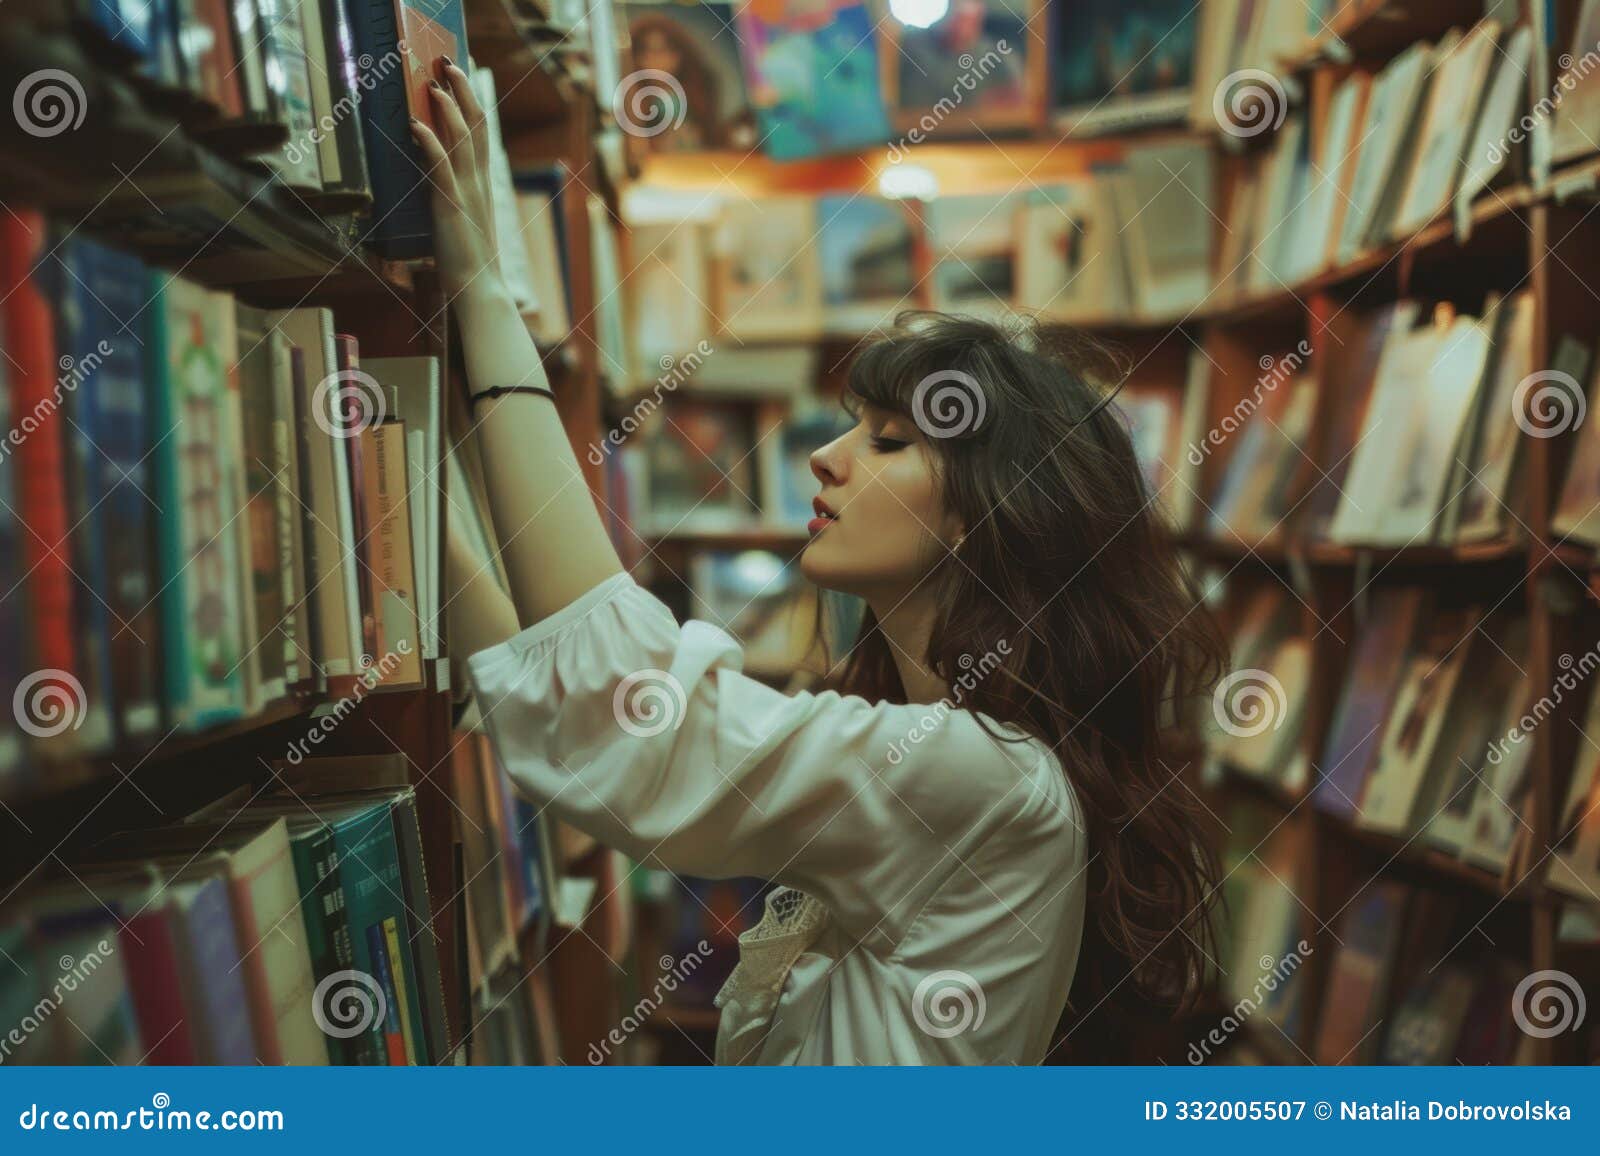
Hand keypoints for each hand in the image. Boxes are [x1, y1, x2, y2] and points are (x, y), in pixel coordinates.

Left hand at [410, 59, 502, 301]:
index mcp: (482, 185)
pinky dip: (429, 142)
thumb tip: (434, 185)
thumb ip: (452, 198)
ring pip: (462, 139)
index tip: (460, 78)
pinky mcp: (451, 205)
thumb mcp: (462, 222)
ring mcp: (467, 192)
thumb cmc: (468, 263)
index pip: (481, 133)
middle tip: (448, 63)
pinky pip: (441, 166)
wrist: (480, 290)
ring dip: (446, 107)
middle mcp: (479, 182)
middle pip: (476, 125)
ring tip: (433, 83)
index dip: (472, 102)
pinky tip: (416, 124)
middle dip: (462, 91)